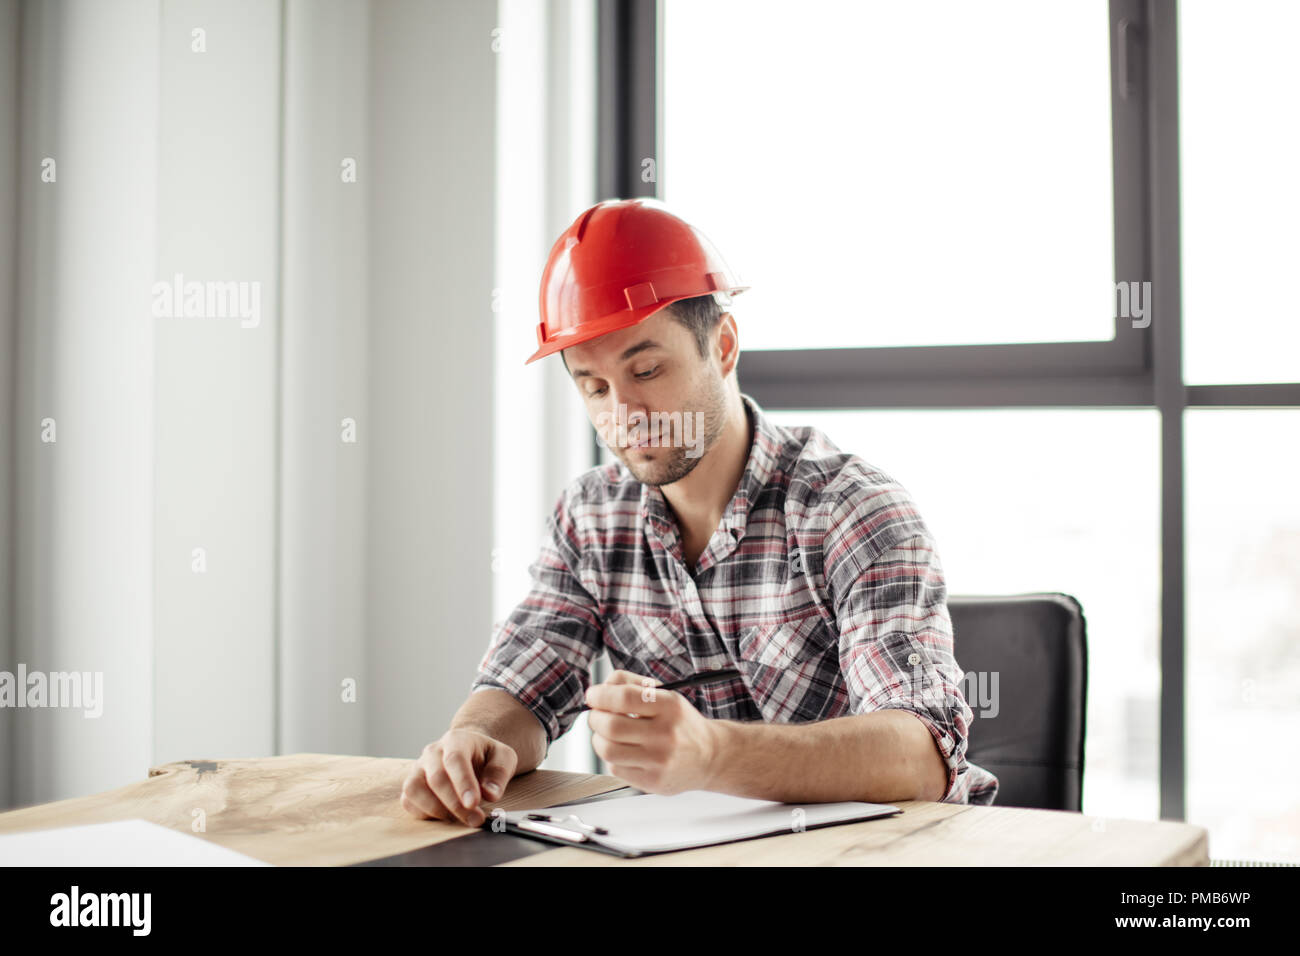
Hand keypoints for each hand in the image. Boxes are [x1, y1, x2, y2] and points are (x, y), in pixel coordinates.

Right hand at [401, 728, 517, 825]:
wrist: (470, 754)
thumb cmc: (486, 757)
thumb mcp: (503, 757)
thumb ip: (499, 773)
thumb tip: (490, 794)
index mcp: (456, 740)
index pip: (455, 759)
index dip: (463, 783)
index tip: (474, 803)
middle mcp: (433, 752)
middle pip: (436, 778)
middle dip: (455, 803)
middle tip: (475, 819)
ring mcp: (418, 768)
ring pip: (415, 789)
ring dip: (437, 810)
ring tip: (459, 818)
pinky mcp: (412, 786)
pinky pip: (408, 802)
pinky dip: (425, 813)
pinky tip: (445, 816)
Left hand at [584, 669, 720, 794]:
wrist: (710, 756)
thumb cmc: (681, 723)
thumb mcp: (665, 695)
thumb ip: (631, 684)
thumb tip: (600, 688)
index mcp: (670, 707)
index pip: (624, 698)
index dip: (601, 695)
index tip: (593, 695)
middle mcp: (666, 734)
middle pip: (611, 726)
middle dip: (595, 718)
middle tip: (597, 715)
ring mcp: (659, 761)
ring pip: (608, 750)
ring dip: (599, 739)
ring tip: (607, 733)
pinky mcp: (653, 782)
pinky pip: (615, 768)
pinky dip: (612, 758)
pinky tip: (623, 751)